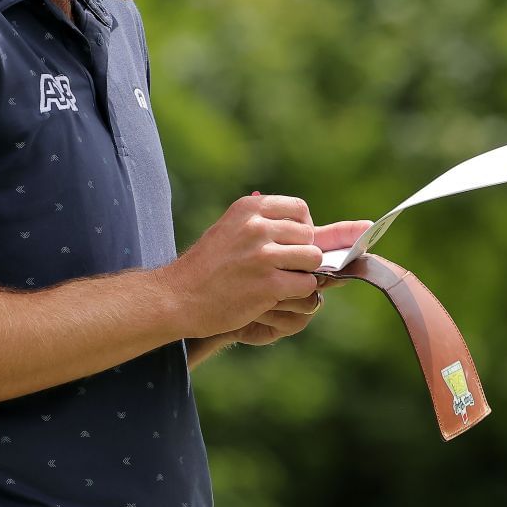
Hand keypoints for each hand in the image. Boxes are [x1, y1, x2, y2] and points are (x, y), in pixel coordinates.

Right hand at [161, 194, 370, 339]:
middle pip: (310, 236)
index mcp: (249, 208)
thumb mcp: (233, 230)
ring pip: (313, 259)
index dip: (302, 228)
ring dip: (302, 274)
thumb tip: (329, 225)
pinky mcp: (268, 284)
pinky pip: (307, 285)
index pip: (300, 209)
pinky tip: (275, 295)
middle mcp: (257, 227)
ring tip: (278, 281)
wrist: (176, 297)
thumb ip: (270, 223)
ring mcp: (263, 256)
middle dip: (302, 254)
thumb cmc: (208, 267)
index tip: (289, 243)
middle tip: (279, 268)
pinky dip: (298, 293)